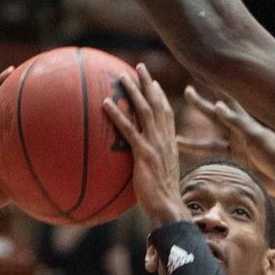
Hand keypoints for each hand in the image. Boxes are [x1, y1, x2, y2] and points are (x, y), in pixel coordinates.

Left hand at [103, 63, 187, 225]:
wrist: (168, 207)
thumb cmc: (161, 198)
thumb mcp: (158, 176)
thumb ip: (150, 165)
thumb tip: (139, 166)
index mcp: (170, 142)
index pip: (166, 113)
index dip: (160, 95)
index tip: (152, 82)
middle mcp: (165, 139)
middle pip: (157, 103)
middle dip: (148, 83)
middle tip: (139, 66)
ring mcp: (155, 145)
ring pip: (145, 110)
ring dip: (133, 91)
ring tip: (121, 76)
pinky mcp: (144, 154)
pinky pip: (129, 130)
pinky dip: (117, 115)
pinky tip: (105, 104)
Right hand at [177, 86, 274, 200]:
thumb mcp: (256, 137)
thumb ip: (237, 122)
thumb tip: (216, 106)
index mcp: (244, 121)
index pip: (226, 98)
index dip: (214, 85)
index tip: (202, 72)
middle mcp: (239, 131)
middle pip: (214, 115)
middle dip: (200, 105)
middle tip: (187, 91)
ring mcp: (238, 145)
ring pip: (210, 141)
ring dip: (193, 142)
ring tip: (176, 139)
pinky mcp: (239, 158)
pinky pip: (216, 156)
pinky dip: (203, 156)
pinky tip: (192, 157)